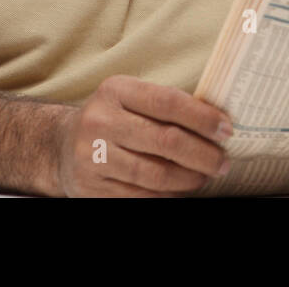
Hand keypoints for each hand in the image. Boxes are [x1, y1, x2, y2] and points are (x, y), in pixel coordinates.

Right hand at [53, 74, 233, 196]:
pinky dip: (168, 196)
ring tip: (205, 176)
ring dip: (189, 178)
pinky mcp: (92, 188)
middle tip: (223, 161)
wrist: (61, 145)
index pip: (167, 102)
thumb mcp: (130, 98)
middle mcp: (101, 121)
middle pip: (165, 141)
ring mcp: (93, 157)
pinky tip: (181, 190)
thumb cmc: (112, 118)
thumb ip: (165, 105)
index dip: (202, 117)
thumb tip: (216, 123)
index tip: (226, 129)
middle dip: (203, 154)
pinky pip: (140, 197)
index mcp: (115, 90)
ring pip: (155, 174)